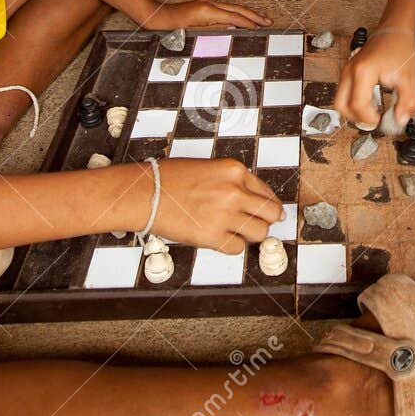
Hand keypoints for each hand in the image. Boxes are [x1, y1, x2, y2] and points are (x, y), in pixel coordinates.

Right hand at [137, 158, 283, 253]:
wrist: (144, 193)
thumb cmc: (167, 179)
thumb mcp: (207, 168)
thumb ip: (230, 181)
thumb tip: (249, 197)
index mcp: (234, 170)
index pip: (266, 191)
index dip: (269, 204)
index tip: (269, 211)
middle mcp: (234, 191)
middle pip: (271, 212)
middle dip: (268, 220)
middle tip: (263, 224)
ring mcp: (225, 214)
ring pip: (260, 233)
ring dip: (251, 235)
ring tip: (239, 233)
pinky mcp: (213, 236)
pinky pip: (238, 248)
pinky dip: (232, 246)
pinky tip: (221, 239)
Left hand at [143, 0, 269, 30]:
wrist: (158, 17)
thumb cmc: (173, 28)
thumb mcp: (194, 32)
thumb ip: (215, 29)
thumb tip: (234, 26)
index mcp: (208, 11)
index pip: (235, 17)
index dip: (249, 23)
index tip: (261, 28)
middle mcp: (210, 4)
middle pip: (237, 9)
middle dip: (254, 15)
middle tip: (268, 22)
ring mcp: (207, 2)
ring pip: (233, 6)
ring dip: (248, 13)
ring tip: (261, 19)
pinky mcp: (205, 4)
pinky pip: (226, 7)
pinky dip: (238, 12)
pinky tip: (243, 17)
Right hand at [333, 28, 414, 129]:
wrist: (395, 28)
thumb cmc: (400, 47)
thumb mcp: (409, 78)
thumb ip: (407, 102)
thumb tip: (400, 120)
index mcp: (363, 72)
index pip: (357, 105)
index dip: (369, 118)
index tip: (381, 121)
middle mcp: (350, 70)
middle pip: (341, 105)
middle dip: (357, 118)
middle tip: (374, 120)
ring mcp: (347, 69)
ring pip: (340, 100)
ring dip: (354, 111)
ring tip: (373, 112)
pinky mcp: (349, 70)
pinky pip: (344, 92)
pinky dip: (354, 101)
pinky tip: (371, 102)